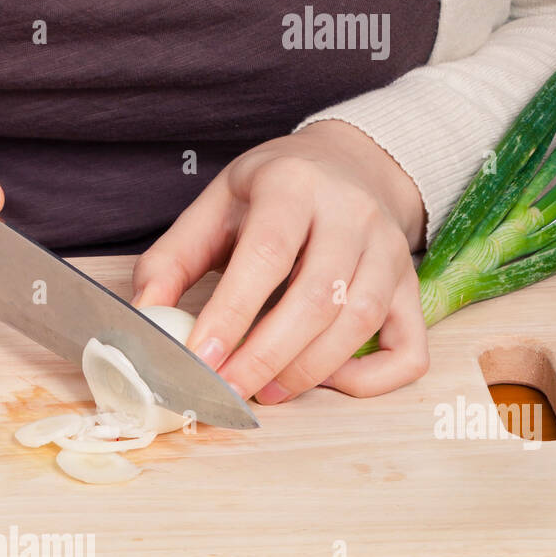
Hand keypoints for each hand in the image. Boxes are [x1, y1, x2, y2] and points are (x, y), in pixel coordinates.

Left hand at [133, 121, 428, 401]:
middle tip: (227, 390)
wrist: (349, 164)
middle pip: (316, 297)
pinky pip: (409, 349)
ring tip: (265, 392)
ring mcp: (390, 252)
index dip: (232, 313)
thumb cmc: (270, 196)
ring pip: (358, 322)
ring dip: (308, 371)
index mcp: (293, 185)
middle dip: (265, 357)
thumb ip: (171, 261)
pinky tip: (330, 383)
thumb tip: (143, 320)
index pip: (266, 255)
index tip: (201, 359)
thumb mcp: (214, 208)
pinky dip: (371, 379)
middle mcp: (352, 213)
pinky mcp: (412, 289)